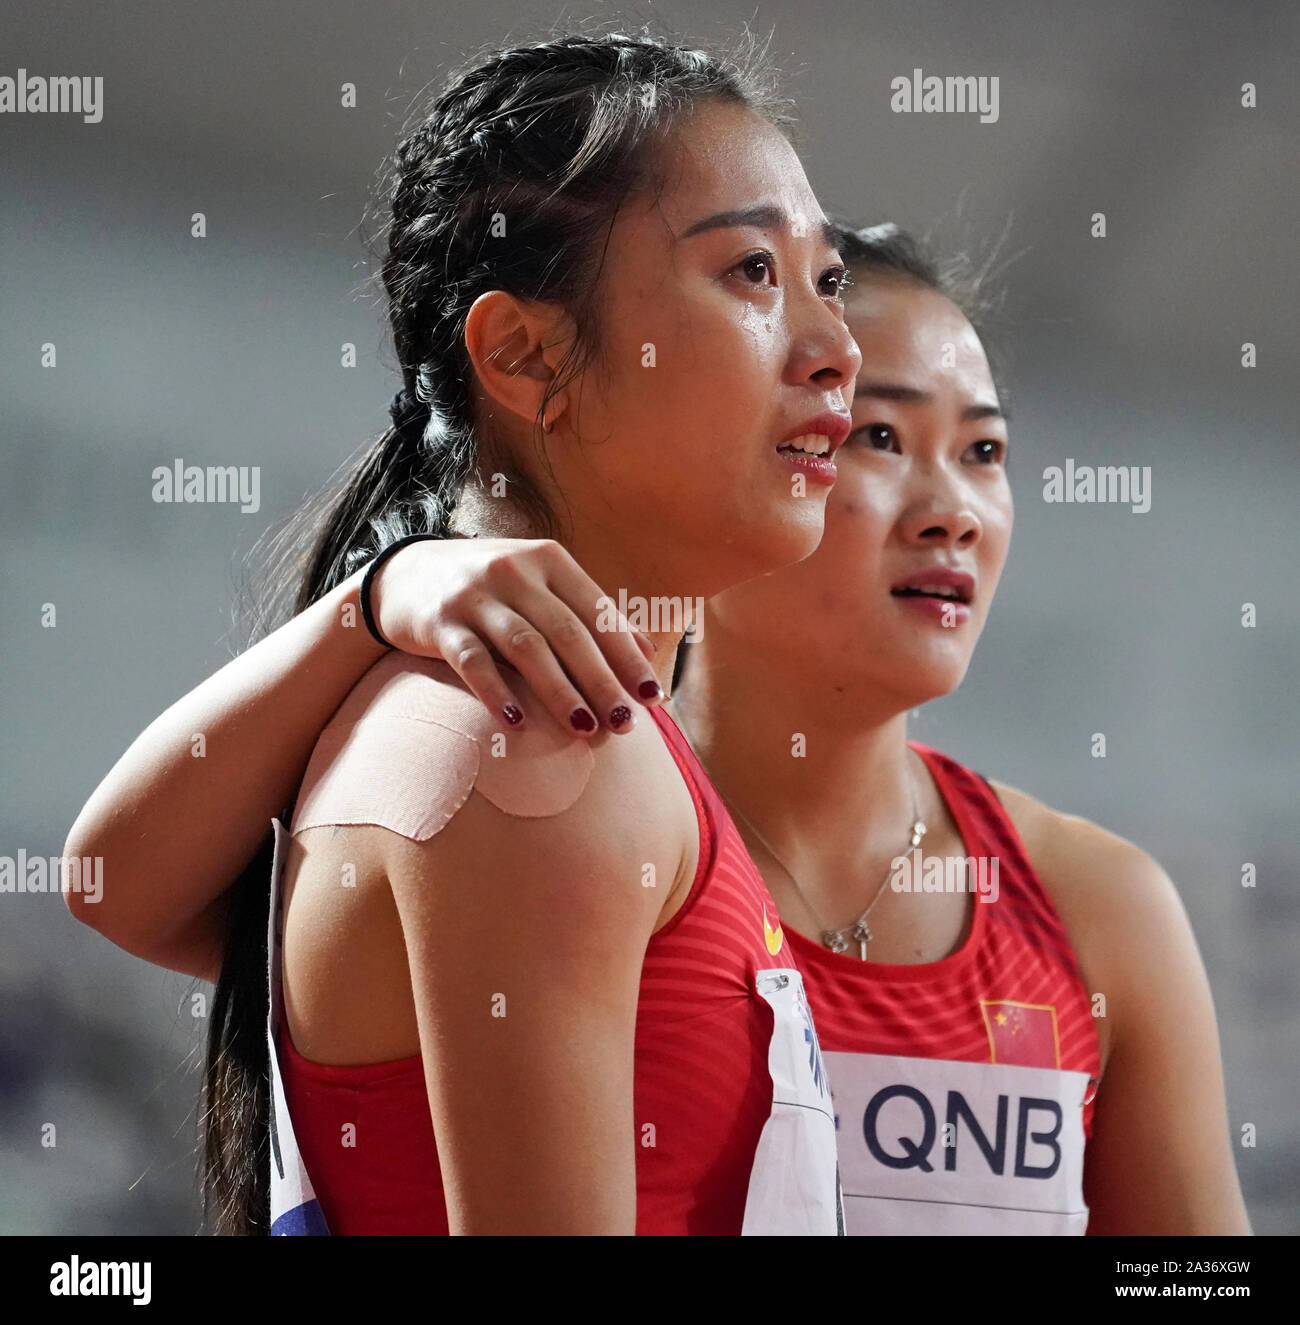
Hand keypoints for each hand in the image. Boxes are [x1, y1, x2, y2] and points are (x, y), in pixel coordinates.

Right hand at [369, 537, 664, 733]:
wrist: (403, 575)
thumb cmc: (491, 589)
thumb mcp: (541, 585)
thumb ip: (589, 613)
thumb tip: (646, 651)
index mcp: (549, 559)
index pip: (598, 612)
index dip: (628, 656)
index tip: (652, 696)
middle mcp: (514, 571)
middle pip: (567, 632)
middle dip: (601, 681)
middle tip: (624, 724)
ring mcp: (475, 595)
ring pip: (526, 647)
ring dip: (559, 692)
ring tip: (584, 729)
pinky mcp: (440, 622)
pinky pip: (472, 661)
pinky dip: (497, 693)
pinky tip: (517, 724)